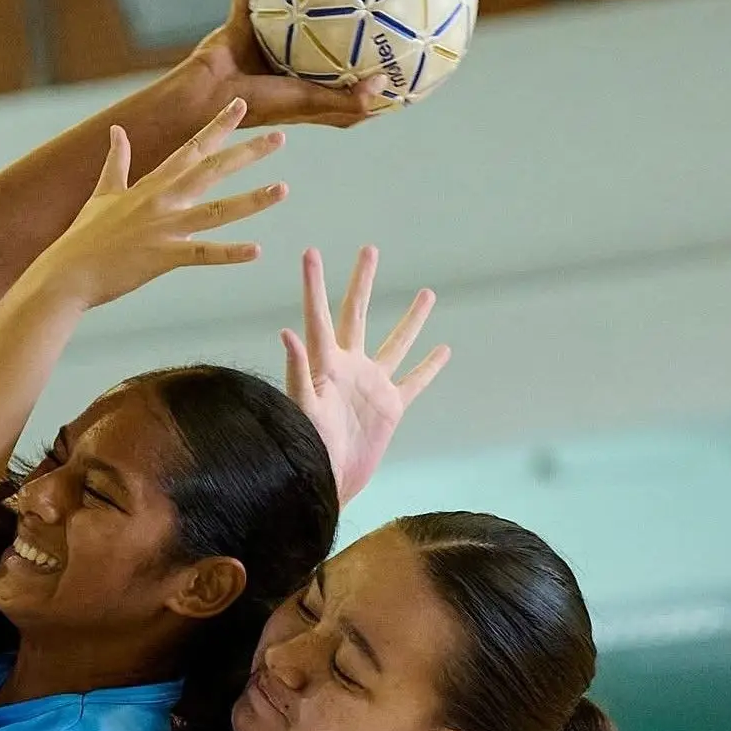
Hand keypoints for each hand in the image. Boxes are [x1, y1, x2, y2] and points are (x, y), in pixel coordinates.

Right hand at [28, 99, 285, 309]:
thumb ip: (116, 161)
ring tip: (283, 190)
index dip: (218, 126)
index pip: (191, 148)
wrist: (66, 272)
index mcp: (150, 185)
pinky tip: (256, 250)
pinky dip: (229, 253)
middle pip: (212, 170)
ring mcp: (163, 227)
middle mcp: (161, 200)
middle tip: (280, 136)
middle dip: (247, 152)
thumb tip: (117, 130)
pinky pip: (202, 253)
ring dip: (252, 200)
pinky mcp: (162, 257)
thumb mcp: (101, 192)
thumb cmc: (83, 237)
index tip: (241, 106)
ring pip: (216, 210)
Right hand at [184, 0, 384, 128]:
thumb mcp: (309, 104)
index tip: (392, 53)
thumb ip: (347, 100)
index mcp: (301, 86)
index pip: (338, 78)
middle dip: (339, 22)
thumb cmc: (258, 105)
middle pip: (316, 38)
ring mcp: (261, 41)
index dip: (363, 68)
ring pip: (286, 12)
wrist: (208, 97)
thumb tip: (385, 82)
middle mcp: (283, 62)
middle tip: (369, 1)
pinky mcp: (241, 22)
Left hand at [281, 247, 449, 503]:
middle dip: (363, 282)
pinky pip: (415, 381)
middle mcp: (348, 367)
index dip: (314, 283)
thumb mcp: (299, 406)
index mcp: (324, 364)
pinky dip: (430, 366)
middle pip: (356, 314)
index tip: (310, 251)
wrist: (323, 481)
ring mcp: (372, 385)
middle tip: (369, 249)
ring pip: (396, 343)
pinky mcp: (391, 408)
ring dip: (412, 319)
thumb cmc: (305, 446)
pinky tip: (444, 350)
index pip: (319, 314)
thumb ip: (296, 370)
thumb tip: (286, 333)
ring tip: (427, 293)